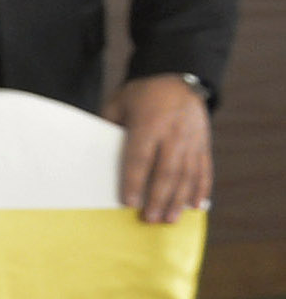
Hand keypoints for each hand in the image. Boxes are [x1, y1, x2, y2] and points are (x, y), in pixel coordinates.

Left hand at [115, 75, 213, 224]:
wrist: (179, 78)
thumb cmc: (142, 94)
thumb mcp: (118, 102)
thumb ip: (108, 125)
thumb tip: (94, 152)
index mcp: (149, 124)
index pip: (140, 158)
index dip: (135, 181)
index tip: (129, 203)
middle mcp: (174, 134)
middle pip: (167, 171)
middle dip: (158, 198)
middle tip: (150, 219)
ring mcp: (192, 140)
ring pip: (188, 174)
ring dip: (179, 199)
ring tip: (170, 220)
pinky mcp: (203, 144)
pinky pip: (204, 169)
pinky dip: (202, 188)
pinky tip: (196, 206)